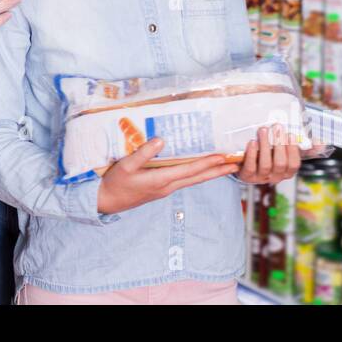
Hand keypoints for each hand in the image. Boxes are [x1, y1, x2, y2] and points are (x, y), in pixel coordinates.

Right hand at [97, 138, 239, 214]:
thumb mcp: (126, 165)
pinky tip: (199, 170)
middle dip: (217, 171)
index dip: (207, 163)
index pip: (190, 170)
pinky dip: (196, 174)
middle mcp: (167, 186)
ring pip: (192, 180)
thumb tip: (162, 140)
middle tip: (235, 164)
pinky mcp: (161, 189)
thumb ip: (144, 153)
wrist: (106, 201)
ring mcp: (165, 189)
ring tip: (224, 167)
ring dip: (209, 173)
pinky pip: (184, 180)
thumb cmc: (115, 182)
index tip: (222, 157)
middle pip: (197, 178)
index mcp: (161, 180)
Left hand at [237, 125, 301, 184]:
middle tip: (277, 127)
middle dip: (279, 144)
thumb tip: (319, 142)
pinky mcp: (247, 176)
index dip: (293, 150)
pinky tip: (252, 142)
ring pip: (266, 165)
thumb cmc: (268, 154)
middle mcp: (275, 177)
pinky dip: (252, 154)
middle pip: (280, 164)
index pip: (294, 164)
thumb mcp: (283, 151)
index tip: (290, 134)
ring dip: (265, 146)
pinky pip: (250, 167)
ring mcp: (261, 178)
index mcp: (287, 172)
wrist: (246, 164)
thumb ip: (297, 145)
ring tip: (263, 130)